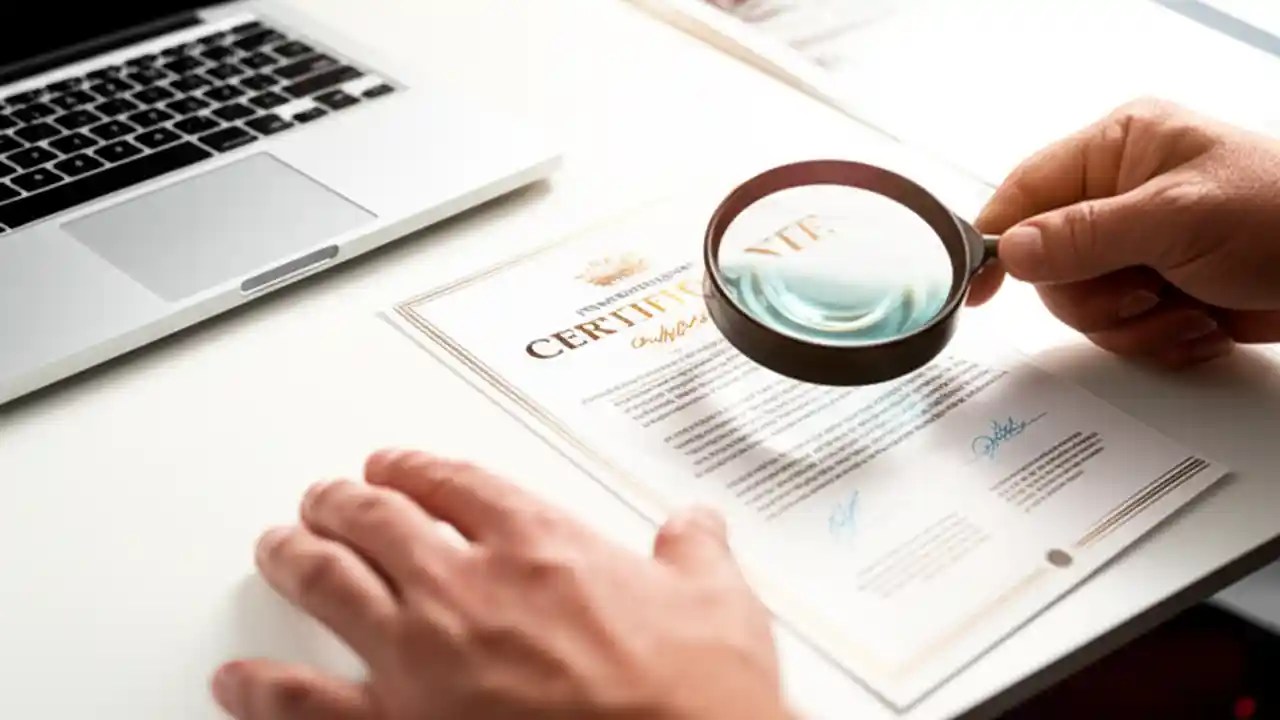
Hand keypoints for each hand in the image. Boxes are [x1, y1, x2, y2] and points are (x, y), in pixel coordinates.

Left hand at [211, 450, 788, 719]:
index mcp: (540, 546)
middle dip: (344, 500)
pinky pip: (309, 705)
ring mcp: (426, 662)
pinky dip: (265, 691)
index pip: (456, 482)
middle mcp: (470, 590)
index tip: (399, 465)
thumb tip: (695, 527)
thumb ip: (695, 553)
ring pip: (330, 585)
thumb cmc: (694, 699)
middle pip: (378, 518)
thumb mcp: (719, 603)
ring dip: (296, 557)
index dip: (417, 467)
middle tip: (328, 494)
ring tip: (278, 545)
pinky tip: (240, 682)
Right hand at [968, 97, 1279, 367]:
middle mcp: (1122, 194)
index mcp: (1120, 147)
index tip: (982, 287)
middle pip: (1050, 264)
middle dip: (1096, 294)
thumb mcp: (1177, 219)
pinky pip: (1121, 328)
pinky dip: (1159, 338)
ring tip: (1185, 309)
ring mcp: (1141, 245)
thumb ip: (1085, 235)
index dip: (1000, 240)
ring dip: (1133, 323)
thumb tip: (1012, 251)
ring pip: (1082, 304)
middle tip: (1143, 292)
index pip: (1027, 191)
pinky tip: (1201, 322)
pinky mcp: (1161, 288)